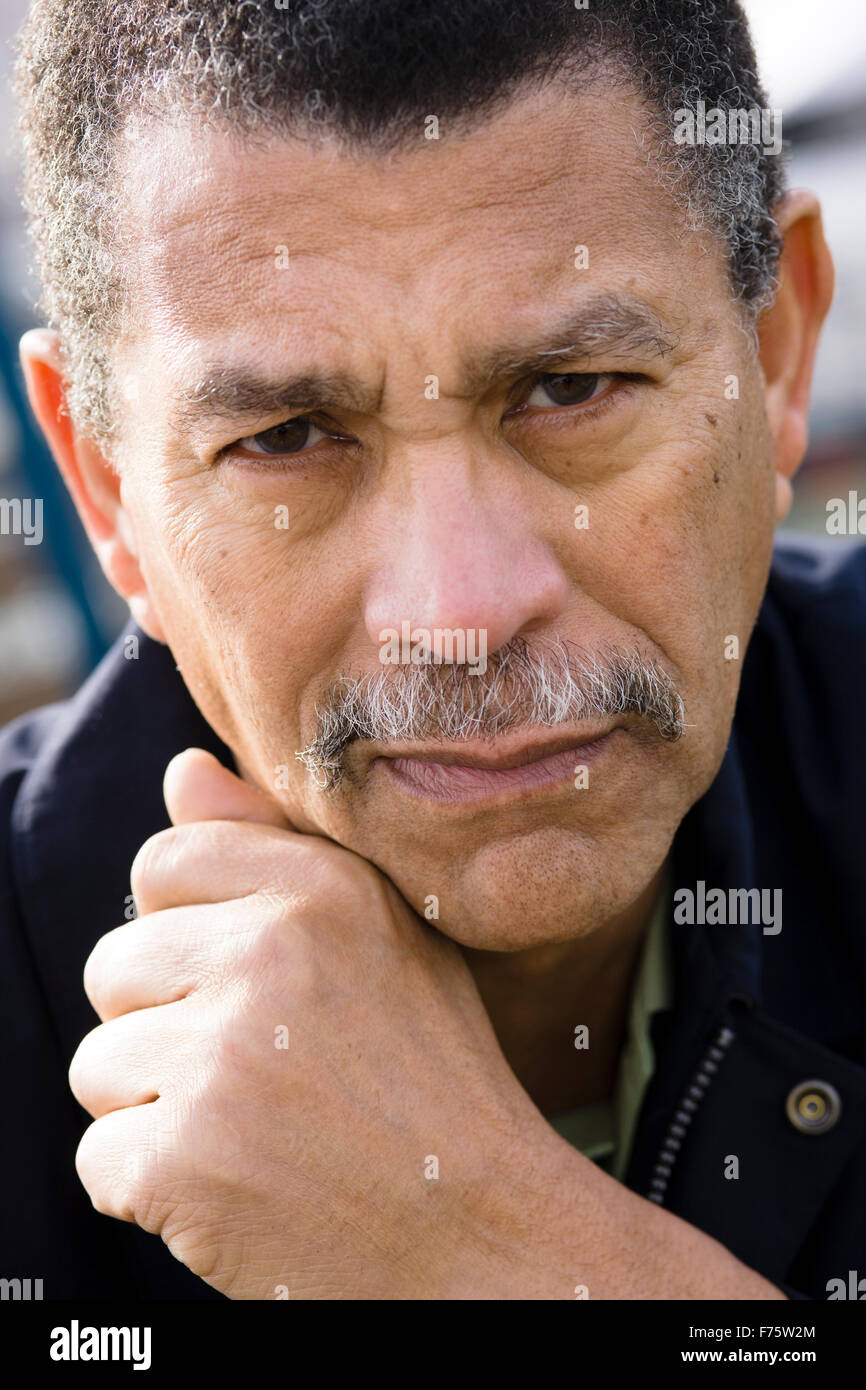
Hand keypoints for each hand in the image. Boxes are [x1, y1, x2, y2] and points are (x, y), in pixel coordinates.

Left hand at [69, 748, 551, 1298]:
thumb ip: (273, 843)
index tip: (256, 988)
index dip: (194, 932)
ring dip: (157, 1107)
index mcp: (319, 887)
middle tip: (265, 1073)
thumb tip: (181, 771)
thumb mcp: (383, 935)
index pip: (164, 862)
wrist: (484, 1235)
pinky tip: (236, 1188)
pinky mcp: (181, 1159)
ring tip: (255, 1131)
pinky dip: (153, 1187)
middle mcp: (267, 954)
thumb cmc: (432, 1078)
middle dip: (167, 1023)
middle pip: (116, 963)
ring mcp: (220, 1058)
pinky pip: (99, 1156)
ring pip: (98, 1063)